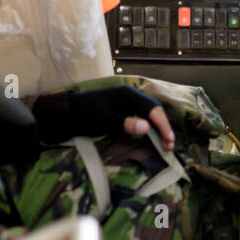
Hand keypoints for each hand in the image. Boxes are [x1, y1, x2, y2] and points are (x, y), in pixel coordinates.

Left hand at [32, 86, 175, 148]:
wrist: (69, 111)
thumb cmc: (85, 113)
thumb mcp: (103, 119)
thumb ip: (125, 123)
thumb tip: (146, 127)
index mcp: (127, 94)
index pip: (152, 109)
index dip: (162, 125)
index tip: (168, 140)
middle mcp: (131, 95)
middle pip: (154, 110)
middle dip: (163, 127)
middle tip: (169, 145)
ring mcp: (129, 102)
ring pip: (150, 114)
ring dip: (158, 128)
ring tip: (165, 144)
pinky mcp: (125, 109)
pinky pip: (143, 117)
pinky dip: (150, 127)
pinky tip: (153, 137)